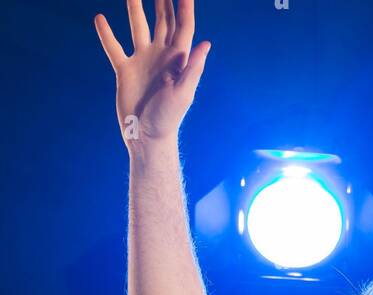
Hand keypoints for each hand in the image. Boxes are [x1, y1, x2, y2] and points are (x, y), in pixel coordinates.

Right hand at [94, 0, 209, 147]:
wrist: (146, 137)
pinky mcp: (125, 70)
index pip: (183, 27)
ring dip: (135, 8)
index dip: (184, 7)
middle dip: (163, 1)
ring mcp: (142, 61)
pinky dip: (106, 34)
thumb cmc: (168, 119)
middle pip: (163, 21)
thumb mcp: (184, 94)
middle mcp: (160, 56)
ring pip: (138, 27)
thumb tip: (206, 44)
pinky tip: (100, 18)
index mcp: (177, 60)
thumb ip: (193, 68)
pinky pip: (114, 48)